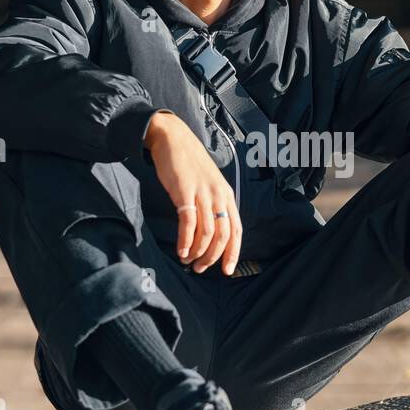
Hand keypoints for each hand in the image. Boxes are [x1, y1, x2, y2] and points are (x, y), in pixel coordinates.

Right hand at [144, 110, 242, 274]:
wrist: (173, 138)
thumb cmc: (188, 164)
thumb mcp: (208, 183)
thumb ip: (212, 204)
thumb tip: (209, 231)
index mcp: (226, 195)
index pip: (236, 230)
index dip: (233, 253)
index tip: (227, 270)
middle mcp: (218, 195)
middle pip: (223, 235)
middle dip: (213, 256)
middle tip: (200, 267)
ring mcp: (202, 193)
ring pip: (207, 232)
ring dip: (198, 251)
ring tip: (188, 260)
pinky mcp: (184, 191)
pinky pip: (188, 222)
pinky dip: (185, 240)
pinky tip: (181, 250)